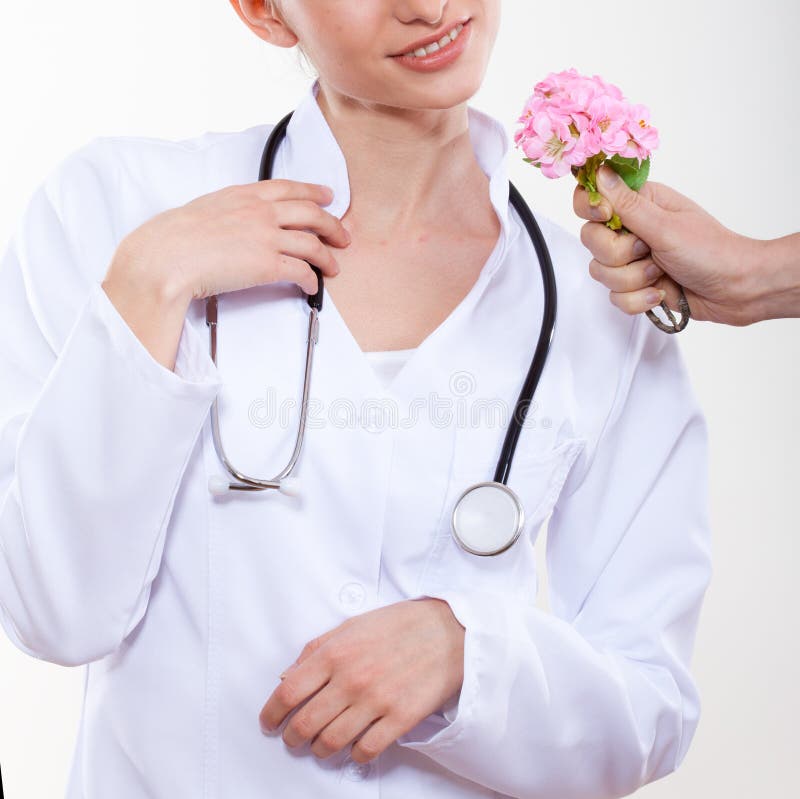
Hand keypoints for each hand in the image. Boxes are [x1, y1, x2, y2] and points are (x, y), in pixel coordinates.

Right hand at [111, 178, 349, 304]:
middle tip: (343, 235)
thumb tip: (231, 223)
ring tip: (335, 266)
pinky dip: (312, 280)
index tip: (326, 195)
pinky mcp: (268, 264)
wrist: (165, 257)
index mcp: (242, 194)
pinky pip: (301, 271)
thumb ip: (225, 211)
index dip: (312, 191)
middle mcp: (259, 212)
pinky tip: (313, 286)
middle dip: (332, 224)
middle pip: (310, 214)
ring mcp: (266, 237)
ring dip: (328, 257)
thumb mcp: (202, 210)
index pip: (287, 188)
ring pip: (312, 243)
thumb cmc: (172, 238)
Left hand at [259, 598, 464, 763]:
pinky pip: (366, 751)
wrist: (447, 632)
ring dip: (319, 750)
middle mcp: (352, 679)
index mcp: (336, 652)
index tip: (269, 723)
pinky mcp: (400, 719)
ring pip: (331, 743)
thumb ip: (317, 649)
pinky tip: (354, 746)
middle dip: (292, 738)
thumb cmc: (398, 625)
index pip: (288, 693)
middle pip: (305, 723)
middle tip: (292, 739)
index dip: (271, 714)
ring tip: (320, 746)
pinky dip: (354, 755)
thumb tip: (288, 675)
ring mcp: (376, 701)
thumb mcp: (351, 625)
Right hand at [573, 166, 761, 325]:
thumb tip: (600, 173)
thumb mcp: (665, 225)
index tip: (608, 219)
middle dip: (619, 255)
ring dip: (633, 279)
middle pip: (591, 241)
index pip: (592, 198)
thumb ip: (627, 204)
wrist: (735, 290)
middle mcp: (631, 229)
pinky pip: (615, 296)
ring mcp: (631, 259)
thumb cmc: (711, 251)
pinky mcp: (635, 285)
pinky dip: (638, 299)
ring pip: (601, 272)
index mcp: (640, 204)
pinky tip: (661, 292)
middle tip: (648, 251)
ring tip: (661, 273)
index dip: (591, 210)